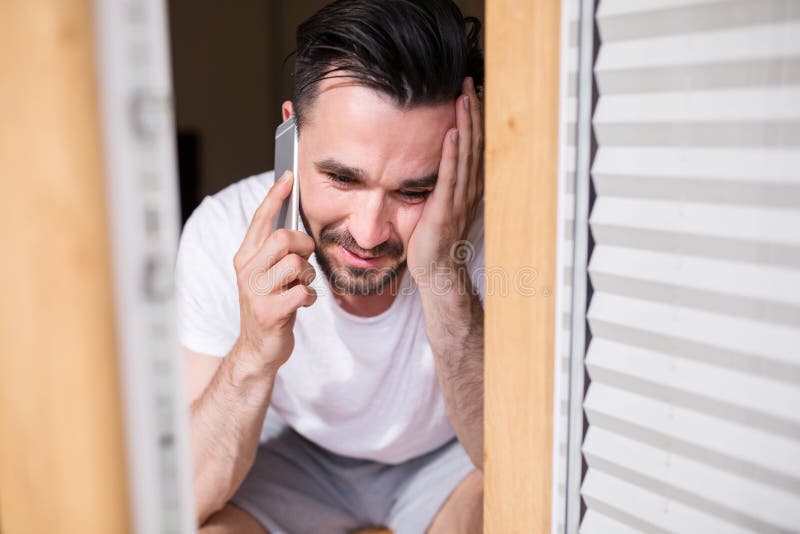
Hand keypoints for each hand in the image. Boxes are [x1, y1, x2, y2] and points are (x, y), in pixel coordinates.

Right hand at [231, 171, 317, 374]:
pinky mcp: (270, 312)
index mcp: (244, 257)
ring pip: (297, 264)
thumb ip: (276, 252)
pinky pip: (304, 291)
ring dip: (307, 276)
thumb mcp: (266, 275)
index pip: (260, 220)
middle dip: (304, 247)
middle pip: (284, 238)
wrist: (258, 348)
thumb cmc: (269, 305)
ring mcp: (255, 292)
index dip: (275, 196)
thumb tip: (298, 227)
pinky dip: (309, 297)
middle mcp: (246, 271)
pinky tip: (300, 303)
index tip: (289, 176)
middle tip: (304, 261)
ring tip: (298, 287)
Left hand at [407, 77, 483, 288]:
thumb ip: (441, 184)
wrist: (436, 271)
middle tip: (469, 83)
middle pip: (475, 143)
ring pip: (466, 154)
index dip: (475, 118)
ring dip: (466, 124)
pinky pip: (450, 175)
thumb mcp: (439, 205)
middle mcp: (468, 189)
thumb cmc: (434, 241)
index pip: (474, 145)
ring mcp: (459, 198)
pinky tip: (453, 132)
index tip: (471, 93)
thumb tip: (432, 163)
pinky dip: (453, 153)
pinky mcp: (445, 208)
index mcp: (468, 187)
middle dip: (473, 112)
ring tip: (464, 97)